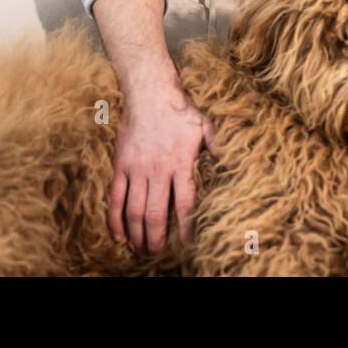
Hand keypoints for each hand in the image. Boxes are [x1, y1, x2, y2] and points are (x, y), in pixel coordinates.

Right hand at [108, 86, 215, 255]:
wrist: (150, 92)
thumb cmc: (181, 110)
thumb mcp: (206, 127)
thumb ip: (217, 148)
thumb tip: (232, 164)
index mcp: (181, 163)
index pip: (184, 204)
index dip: (185, 227)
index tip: (186, 245)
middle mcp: (158, 170)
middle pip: (155, 214)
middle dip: (157, 239)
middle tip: (158, 255)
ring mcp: (137, 168)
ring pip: (134, 210)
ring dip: (137, 235)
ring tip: (141, 251)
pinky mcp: (120, 165)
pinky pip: (115, 197)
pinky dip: (115, 219)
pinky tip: (118, 235)